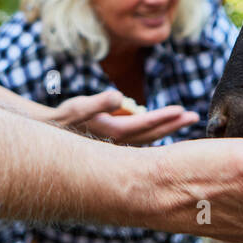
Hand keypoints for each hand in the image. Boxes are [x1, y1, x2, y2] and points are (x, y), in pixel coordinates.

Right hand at [48, 90, 200, 145]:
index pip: (146, 125)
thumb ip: (99, 102)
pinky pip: (140, 142)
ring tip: (182, 121)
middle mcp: (119, 143)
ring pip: (149, 140)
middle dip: (173, 125)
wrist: (49, 136)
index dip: (165, 117)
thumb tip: (118, 96)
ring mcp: (118, 147)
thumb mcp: (78, 106)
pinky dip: (153, 135)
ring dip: (166, 130)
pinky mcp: (114, 147)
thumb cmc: (63, 118)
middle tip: (194, 117)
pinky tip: (159, 131)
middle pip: (153, 134)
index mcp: (114, 133)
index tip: (183, 111)